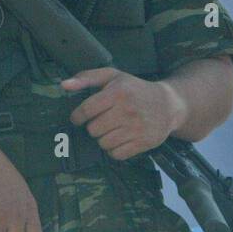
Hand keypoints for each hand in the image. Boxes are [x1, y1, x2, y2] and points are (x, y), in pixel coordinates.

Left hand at [61, 67, 186, 159]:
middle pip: (93, 130)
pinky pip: (116, 154)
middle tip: (104, 121)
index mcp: (118, 92)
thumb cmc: (135, 89)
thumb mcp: (113, 77)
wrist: (169, 104)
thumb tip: (63, 85)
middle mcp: (127, 110)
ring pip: (103, 143)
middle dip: (95, 126)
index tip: (79, 118)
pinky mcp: (144, 143)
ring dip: (104, 138)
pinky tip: (122, 138)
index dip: (77, 117)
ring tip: (113, 129)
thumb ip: (87, 78)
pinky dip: (115, 149)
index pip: (86, 110)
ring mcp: (136, 128)